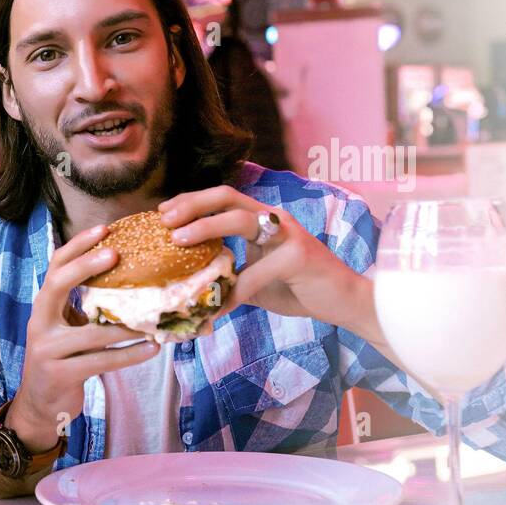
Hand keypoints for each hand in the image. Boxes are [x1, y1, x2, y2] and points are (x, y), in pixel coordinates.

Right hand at [11, 224, 160, 452]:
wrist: (40, 404)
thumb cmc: (61, 360)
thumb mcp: (66, 329)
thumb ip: (84, 307)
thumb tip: (129, 279)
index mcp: (43, 308)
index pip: (55, 268)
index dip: (77, 246)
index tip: (104, 229)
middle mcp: (40, 323)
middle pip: (57, 284)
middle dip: (86, 266)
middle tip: (116, 254)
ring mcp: (47, 350)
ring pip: (90, 331)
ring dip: (125, 325)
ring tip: (154, 317)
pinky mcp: (61, 374)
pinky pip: (101, 361)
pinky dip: (129, 355)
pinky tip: (151, 349)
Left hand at [158, 186, 368, 331]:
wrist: (343, 302)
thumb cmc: (296, 288)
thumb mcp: (253, 280)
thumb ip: (226, 277)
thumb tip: (188, 291)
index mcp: (261, 219)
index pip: (222, 198)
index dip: (191, 202)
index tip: (162, 214)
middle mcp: (274, 218)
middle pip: (228, 196)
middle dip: (192, 205)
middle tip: (164, 221)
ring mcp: (289, 234)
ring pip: (241, 220)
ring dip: (206, 228)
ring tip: (179, 241)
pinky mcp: (300, 256)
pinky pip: (257, 271)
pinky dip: (234, 291)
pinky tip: (218, 308)